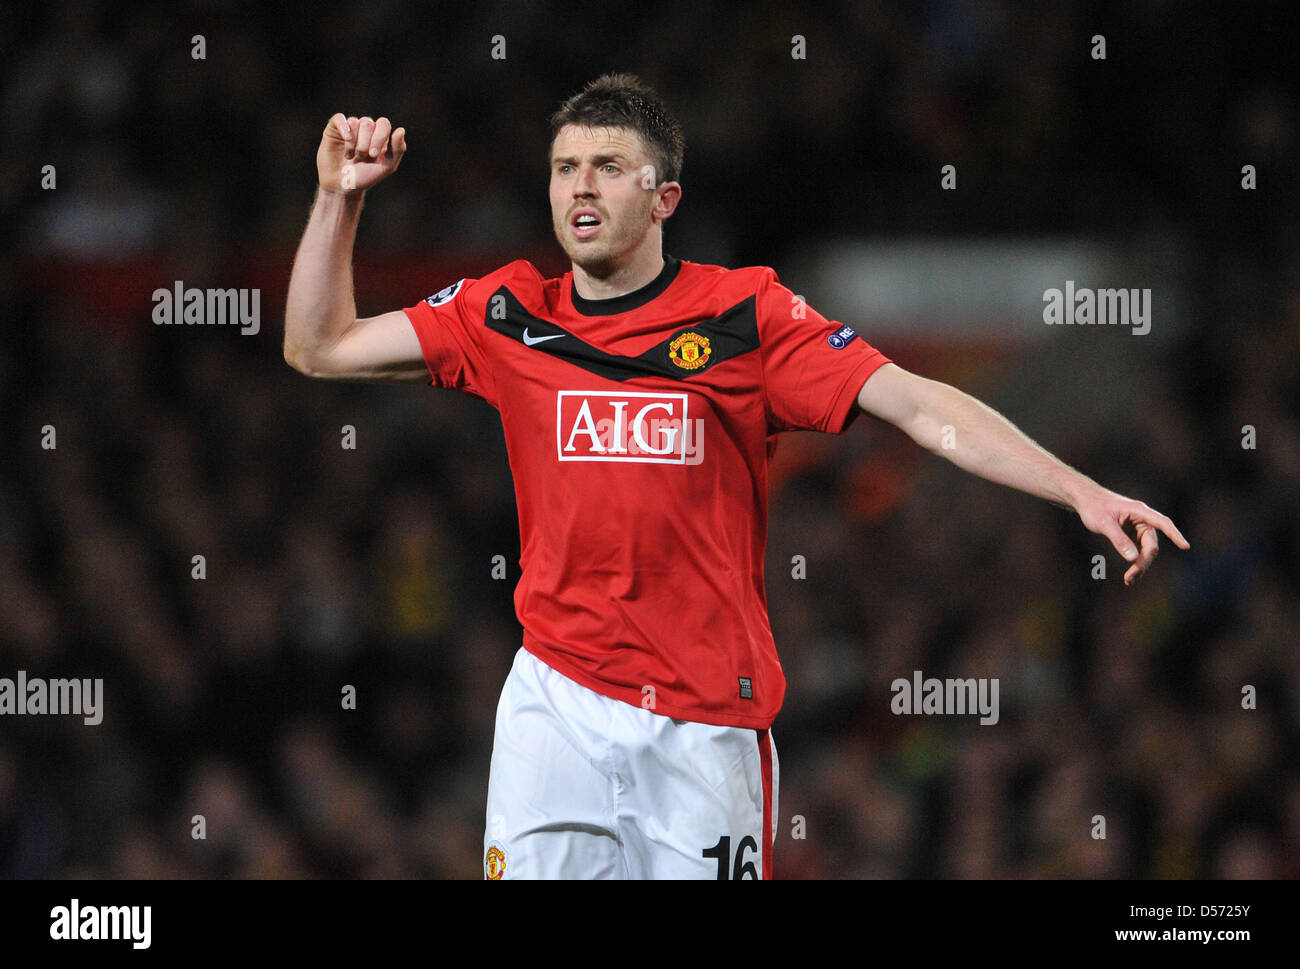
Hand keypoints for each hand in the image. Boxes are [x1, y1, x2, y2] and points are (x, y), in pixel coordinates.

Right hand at [317, 113, 405, 195]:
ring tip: (351, 156)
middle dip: (365, 143)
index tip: (373, 155)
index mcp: (380, 136)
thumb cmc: (366, 177)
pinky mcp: (334, 129)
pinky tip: (345, 140)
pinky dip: (343, 128)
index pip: (383, 123)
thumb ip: (398, 149)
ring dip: (353, 143)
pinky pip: (339, 118)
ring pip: (354, 122)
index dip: (379, 137)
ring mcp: (350, 128)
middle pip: (368, 123)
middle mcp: (365, 129)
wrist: (342, 187)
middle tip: (361, 158)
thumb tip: (401, 130)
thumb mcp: (387, 166)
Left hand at [1075, 487, 1189, 585]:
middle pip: (1151, 544)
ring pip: (1146, 550)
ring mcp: (1138, 528)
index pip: (1163, 523)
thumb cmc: (1094, 507)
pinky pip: (1138, 551)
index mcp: (1140, 511)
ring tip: (1128, 581)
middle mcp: (1143, 520)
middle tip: (1130, 577)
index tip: (1185, 546)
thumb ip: (1118, 539)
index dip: (1175, 535)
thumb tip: (1133, 558)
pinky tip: (1130, 576)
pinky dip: (1135, 562)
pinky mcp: (1132, 535)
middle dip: (1144, 562)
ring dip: (1140, 565)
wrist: (1085, 500)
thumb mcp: (1104, 523)